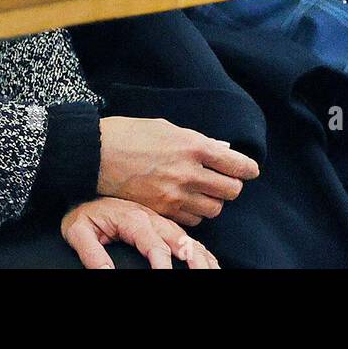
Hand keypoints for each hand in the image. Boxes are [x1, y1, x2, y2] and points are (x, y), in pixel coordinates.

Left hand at [61, 198, 219, 268]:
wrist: (83, 186)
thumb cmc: (82, 212)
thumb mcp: (78, 231)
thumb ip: (91, 253)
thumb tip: (106, 275)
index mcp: (134, 218)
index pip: (154, 244)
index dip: (162, 265)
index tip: (165, 278)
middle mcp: (151, 217)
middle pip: (179, 239)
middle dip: (193, 259)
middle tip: (201, 273)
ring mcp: (159, 219)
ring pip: (188, 237)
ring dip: (201, 254)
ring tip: (213, 270)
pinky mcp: (161, 222)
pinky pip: (186, 233)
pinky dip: (200, 247)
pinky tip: (209, 259)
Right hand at [97, 116, 259, 225]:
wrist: (97, 154)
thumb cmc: (131, 134)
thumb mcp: (168, 128)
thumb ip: (199, 140)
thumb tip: (223, 147)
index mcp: (193, 146)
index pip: (236, 164)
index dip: (248, 168)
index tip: (250, 170)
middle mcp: (188, 173)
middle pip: (231, 191)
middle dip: (232, 186)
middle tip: (225, 180)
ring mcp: (175, 195)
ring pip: (214, 209)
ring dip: (214, 201)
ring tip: (204, 192)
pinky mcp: (162, 211)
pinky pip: (193, 220)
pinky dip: (195, 213)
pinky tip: (187, 202)